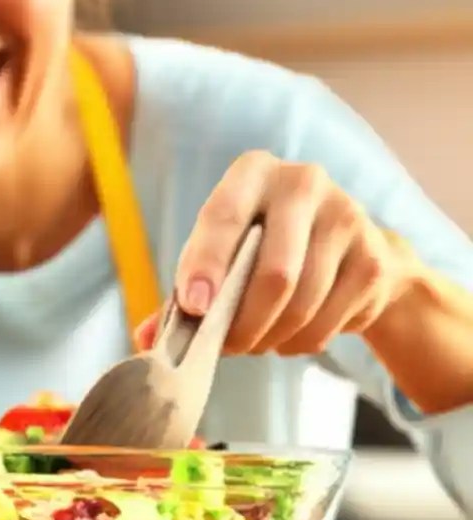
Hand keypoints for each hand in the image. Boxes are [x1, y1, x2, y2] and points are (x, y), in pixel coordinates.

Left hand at [135, 150, 417, 355]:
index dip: (207, 265)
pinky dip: (302, 342)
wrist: (346, 246)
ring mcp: (347, 217)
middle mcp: (304, 183)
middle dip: (244, 323)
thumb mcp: (220, 251)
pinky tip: (289, 336)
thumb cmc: (260, 246)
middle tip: (227, 347)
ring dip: (272, 338)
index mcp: (252, 172)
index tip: (194, 308)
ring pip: (303, 304)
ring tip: (256, 342)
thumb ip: (183, 291)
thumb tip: (145, 340)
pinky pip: (330, 322)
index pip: (223, 217)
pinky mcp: (375, 259)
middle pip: (275, 274)